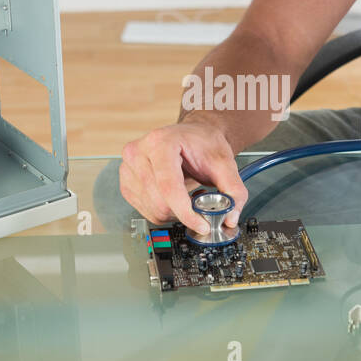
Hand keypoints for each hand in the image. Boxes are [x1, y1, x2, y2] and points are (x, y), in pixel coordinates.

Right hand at [120, 118, 248, 233]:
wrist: (192, 136)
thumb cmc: (203, 143)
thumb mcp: (225, 163)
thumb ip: (234, 191)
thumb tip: (230, 217)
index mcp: (160, 142)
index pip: (169, 187)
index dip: (186, 212)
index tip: (202, 225)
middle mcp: (138, 153)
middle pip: (160, 202)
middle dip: (183, 211)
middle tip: (200, 200)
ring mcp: (128, 168)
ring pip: (152, 210)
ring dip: (174, 211)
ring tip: (187, 192)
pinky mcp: (126, 182)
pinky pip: (146, 211)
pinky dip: (164, 211)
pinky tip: (174, 195)